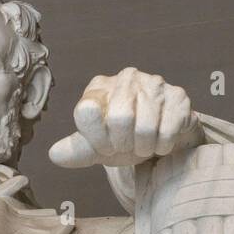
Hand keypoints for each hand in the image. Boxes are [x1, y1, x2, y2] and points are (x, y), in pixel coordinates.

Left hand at [49, 68, 200, 168]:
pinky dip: (162, 146)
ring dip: (143, 147)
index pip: (87, 111)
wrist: (160, 137)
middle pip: (119, 119)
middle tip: (127, 146)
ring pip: (145, 128)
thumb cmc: (123, 138)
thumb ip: (76, 150)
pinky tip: (160, 141)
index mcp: (98, 87)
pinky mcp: (178, 97)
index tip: (105, 147)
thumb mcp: (97, 146)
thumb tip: (55, 155)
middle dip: (123, 144)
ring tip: (143, 144)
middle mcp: (126, 78)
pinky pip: (168, 131)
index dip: (97, 139)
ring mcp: (154, 84)